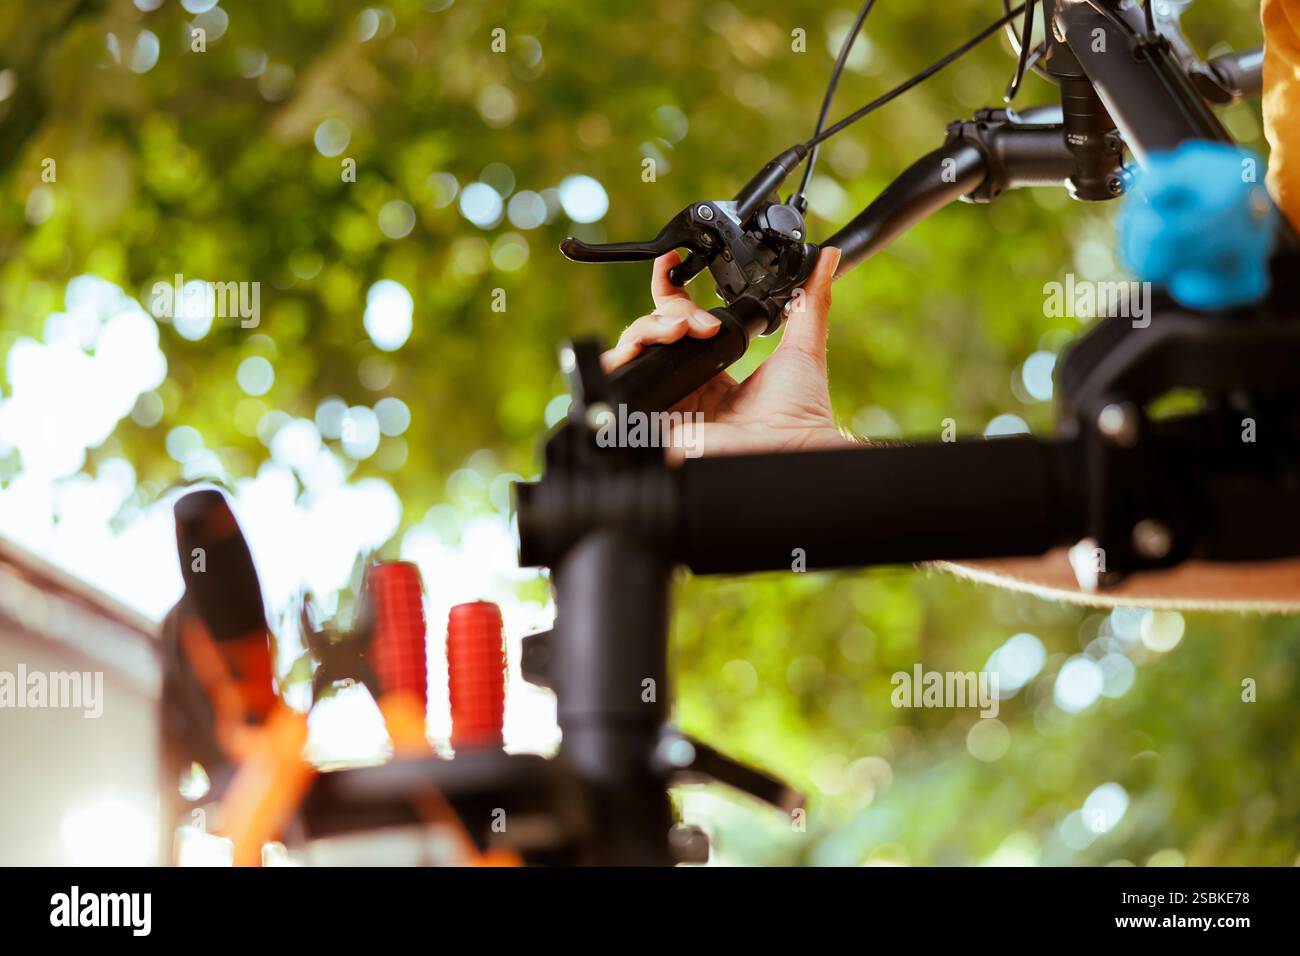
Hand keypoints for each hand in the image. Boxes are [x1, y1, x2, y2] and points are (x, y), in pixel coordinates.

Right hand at [601, 246, 852, 457]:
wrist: (790, 445)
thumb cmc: (799, 413)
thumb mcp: (803, 347)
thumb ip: (812, 302)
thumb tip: (828, 259)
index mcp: (711, 373)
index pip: (675, 325)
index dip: (668, 294)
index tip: (670, 265)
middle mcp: (685, 388)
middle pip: (651, 332)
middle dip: (669, 311)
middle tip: (701, 323)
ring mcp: (668, 403)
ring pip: (633, 350)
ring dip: (650, 327)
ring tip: (680, 329)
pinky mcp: (655, 419)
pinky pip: (619, 384)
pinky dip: (623, 358)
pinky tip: (654, 345)